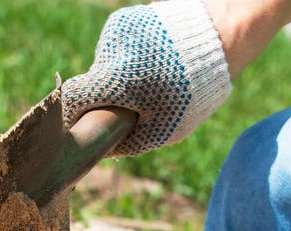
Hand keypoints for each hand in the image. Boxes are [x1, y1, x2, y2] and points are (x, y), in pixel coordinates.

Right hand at [62, 1, 230, 155]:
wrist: (219, 38)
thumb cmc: (191, 93)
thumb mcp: (161, 130)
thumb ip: (127, 144)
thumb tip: (101, 151)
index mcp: (114, 78)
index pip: (73, 98)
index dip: (71, 117)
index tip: (78, 129)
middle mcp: (109, 50)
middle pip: (91, 83)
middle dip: (106, 100)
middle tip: (134, 110)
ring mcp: (116, 31)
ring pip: (105, 66)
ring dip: (119, 80)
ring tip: (150, 83)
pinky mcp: (124, 19)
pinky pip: (116, 49)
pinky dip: (128, 61)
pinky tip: (152, 65)